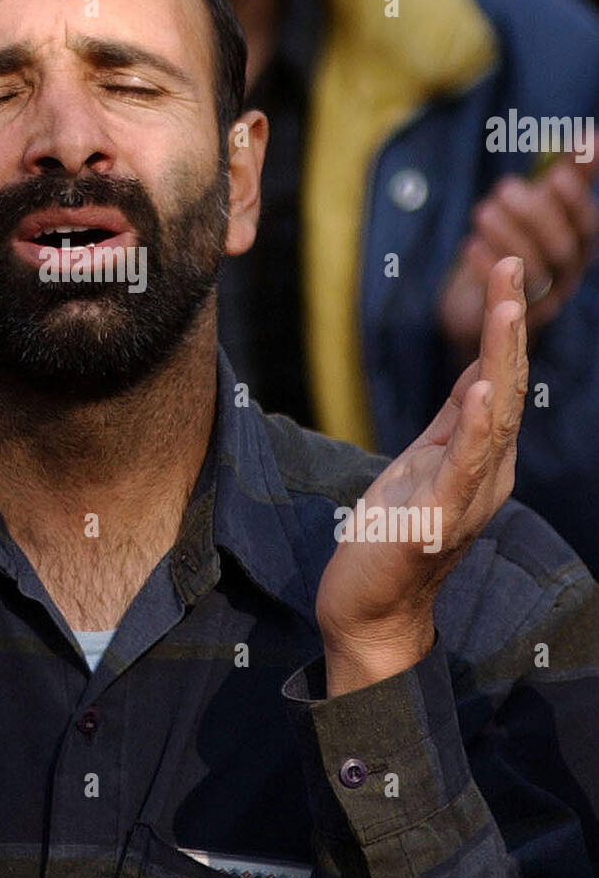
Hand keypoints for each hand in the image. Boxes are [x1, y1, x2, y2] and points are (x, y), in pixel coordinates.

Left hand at [317, 257, 526, 695]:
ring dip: (498, 361)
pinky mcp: (436, 519)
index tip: (503, 272)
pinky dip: (472, 426)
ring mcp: (466, 497)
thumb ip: (454, 423)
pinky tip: (476, 391)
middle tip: (508, 268)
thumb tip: (478, 370)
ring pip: (493, 417)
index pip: (497, 379)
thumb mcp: (424, 463)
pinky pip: (461, 466)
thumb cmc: (392, 536)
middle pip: (503, 386)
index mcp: (482, 457)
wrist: (369, 609)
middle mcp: (488, 474)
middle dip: (507, 326)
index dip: (502, 327)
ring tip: (505, 310)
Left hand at [438, 156, 598, 357]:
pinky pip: (504, 298)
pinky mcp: (506, 318)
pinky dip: (488, 269)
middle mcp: (565, 274)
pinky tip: (471, 245)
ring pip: (534, 272)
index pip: (586, 225)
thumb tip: (594, 135)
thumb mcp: (537, 204)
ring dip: (508, 236)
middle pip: (562, 249)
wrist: (474, 299)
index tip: (555, 176)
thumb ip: (566, 173)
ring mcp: (539, 300)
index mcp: (576, 244)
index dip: (574, 202)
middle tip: (504, 187)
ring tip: (482, 211)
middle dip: (535, 216)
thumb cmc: (514, 240)